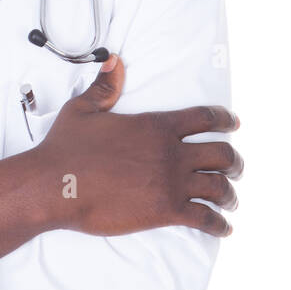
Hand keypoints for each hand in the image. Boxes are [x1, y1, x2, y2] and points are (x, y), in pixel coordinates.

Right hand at [34, 55, 242, 236]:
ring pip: (219, 187)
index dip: (225, 120)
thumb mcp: (83, 109)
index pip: (205, 117)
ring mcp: (171, 182)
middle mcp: (171, 152)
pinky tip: (224, 228)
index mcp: (157, 126)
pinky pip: (205, 218)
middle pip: (222, 154)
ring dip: (230, 194)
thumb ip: (105, 87)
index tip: (234, 124)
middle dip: (234, 162)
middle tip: (235, 169)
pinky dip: (219, 224)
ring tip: (231, 201)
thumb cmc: (65, 148)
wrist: (55, 185)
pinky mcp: (165, 211)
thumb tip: (113, 61)